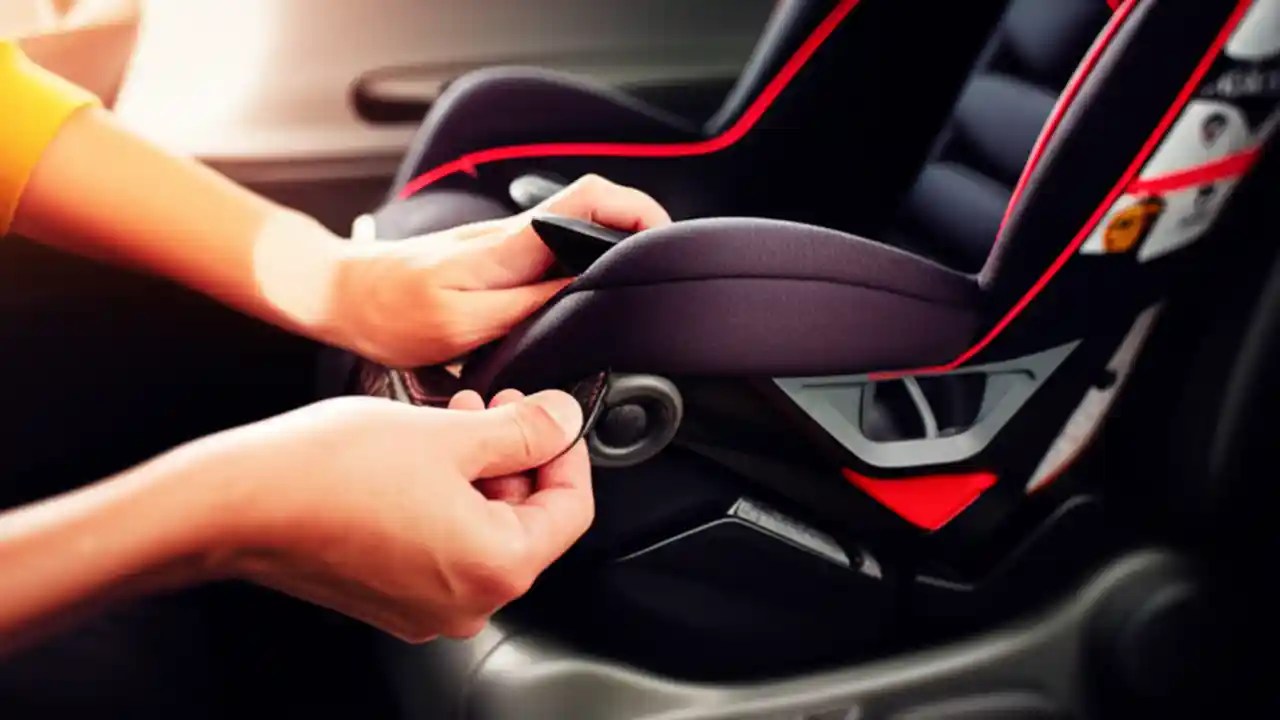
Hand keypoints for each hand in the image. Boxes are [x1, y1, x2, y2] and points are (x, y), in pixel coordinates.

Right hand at [200, 389, 592, 641]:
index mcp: (496, 568)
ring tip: (451, 419)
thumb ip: (524, 429)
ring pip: (482, 529)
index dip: (567, 451)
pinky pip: (442, 546)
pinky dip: (445, 499)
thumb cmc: (330, 472)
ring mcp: (426, 608)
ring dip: (478, 470)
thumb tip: (563, 420)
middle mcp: (467, 604)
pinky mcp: (391, 598)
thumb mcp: (450, 433)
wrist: (236, 504)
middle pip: (526, 521)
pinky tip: (422, 455)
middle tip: (493, 405)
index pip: (571, 509)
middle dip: (515, 455)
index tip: (551, 415)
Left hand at [331, 174, 670, 367]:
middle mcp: (512, 236)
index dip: (638, 211)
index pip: (591, 200)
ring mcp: (505, 245)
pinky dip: (580, 270)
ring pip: (577, 234)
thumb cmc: (388, 313)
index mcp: (510, 245)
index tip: (666, 243)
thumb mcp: (460, 326)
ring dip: (611, 252)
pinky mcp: (496, 261)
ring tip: (633, 288)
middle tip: (661, 274)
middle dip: (638, 233)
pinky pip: (553, 256)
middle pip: (595, 211)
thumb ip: (526, 308)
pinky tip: (586, 297)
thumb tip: (583, 294)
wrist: (340, 294)